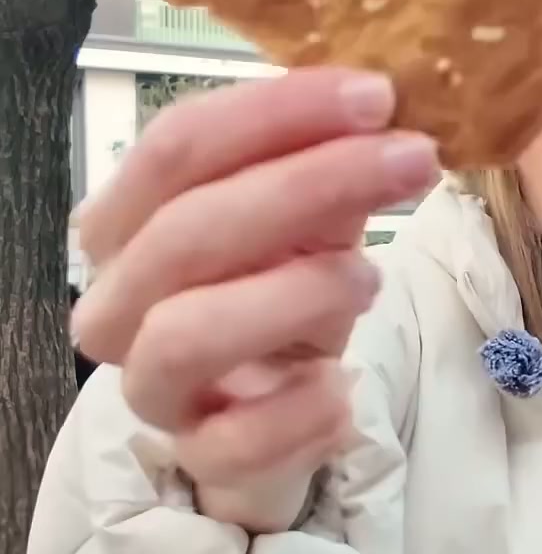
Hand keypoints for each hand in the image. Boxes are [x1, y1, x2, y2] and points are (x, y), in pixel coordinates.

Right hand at [72, 69, 438, 507]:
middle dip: (305, 184)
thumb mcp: (310, 222)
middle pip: (185, 230)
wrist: (281, 414)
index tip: (374, 95)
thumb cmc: (284, 296)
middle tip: (409, 159)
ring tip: (370, 278)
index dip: (273, 114)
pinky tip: (344, 391)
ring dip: (289, 295)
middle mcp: (118, 301)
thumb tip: (382, 105)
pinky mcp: (197, 459)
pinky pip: (231, 443)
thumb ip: (328, 166)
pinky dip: (297, 415)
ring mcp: (151, 386)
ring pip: (184, 334)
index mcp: (128, 222)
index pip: (176, 147)